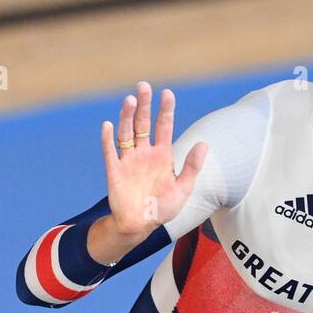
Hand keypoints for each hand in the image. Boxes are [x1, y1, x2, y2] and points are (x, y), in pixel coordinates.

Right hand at [101, 81, 208, 241]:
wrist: (141, 226)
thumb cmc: (162, 209)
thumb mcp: (183, 188)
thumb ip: (192, 166)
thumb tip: (204, 143)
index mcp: (161, 156)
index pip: (164, 127)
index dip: (166, 110)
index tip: (168, 93)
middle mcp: (144, 154)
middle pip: (143, 124)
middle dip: (144, 105)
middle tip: (144, 85)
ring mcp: (128, 161)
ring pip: (126, 133)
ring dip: (127, 116)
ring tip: (130, 99)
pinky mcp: (114, 171)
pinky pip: (109, 152)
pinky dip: (108, 139)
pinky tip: (108, 125)